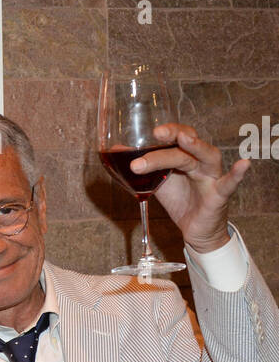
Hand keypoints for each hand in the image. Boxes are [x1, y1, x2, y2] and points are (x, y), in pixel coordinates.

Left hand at [131, 122, 248, 252]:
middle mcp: (199, 161)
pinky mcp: (219, 195)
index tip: (151, 131)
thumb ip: (141, 167)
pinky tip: (243, 164)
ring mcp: (211, 176)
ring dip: (196, 147)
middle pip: (187, 146)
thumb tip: (116, 149)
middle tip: (156, 135)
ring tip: (186, 139)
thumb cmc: (180, 200)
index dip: (168, 131)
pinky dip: (237, 174)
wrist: (194, 230)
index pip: (178, 135)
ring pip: (206, 157)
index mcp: (185, 156)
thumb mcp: (157, 182)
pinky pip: (230, 183)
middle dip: (173, 138)